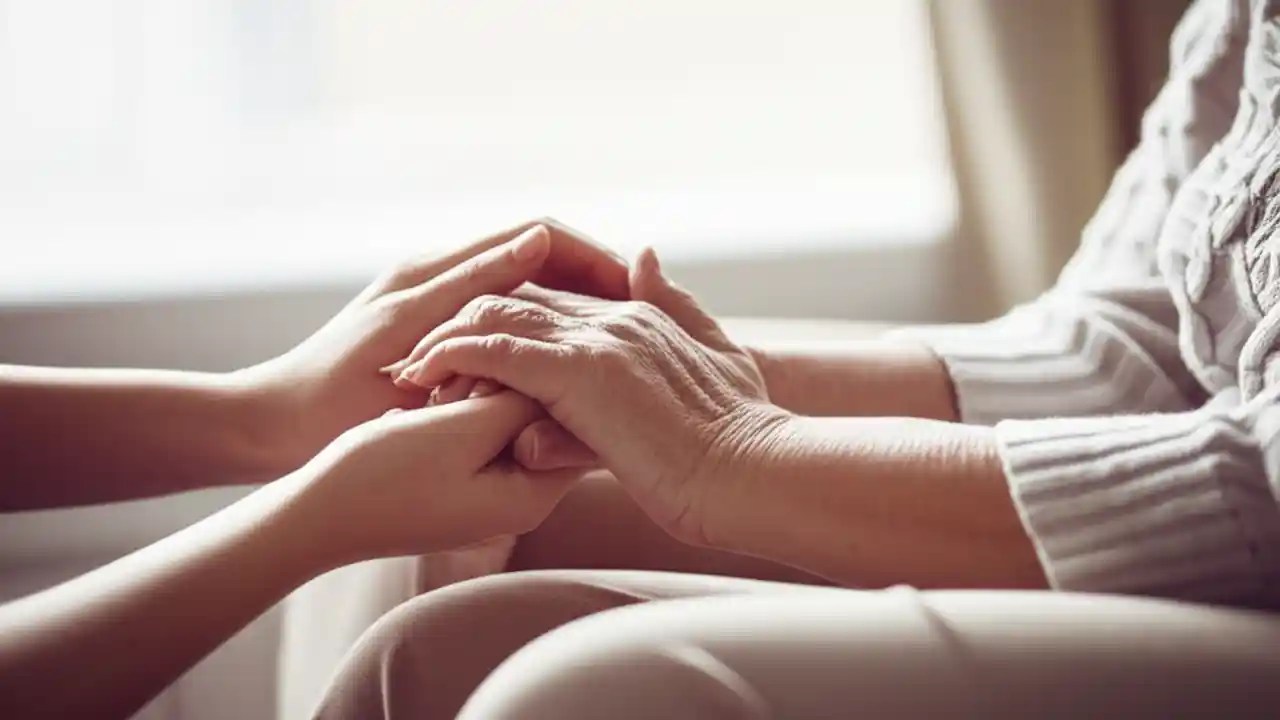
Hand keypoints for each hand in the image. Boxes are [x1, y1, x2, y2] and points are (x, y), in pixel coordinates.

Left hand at [232, 219, 628, 472]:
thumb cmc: (333, 389)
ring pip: (528, 291)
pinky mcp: (438, 342)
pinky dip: (543, 333)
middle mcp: (443, 276)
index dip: (593, 256)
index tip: (635, 286)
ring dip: (573, 303)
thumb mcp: (410, 332)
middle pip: (540, 256)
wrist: (275, 428)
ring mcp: (441, 308)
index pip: (540, 235)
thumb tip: (543, 239)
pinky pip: (508, 325)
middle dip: (593, 278)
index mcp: (440, 269)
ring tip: (619, 338)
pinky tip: (568, 369)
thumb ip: (477, 285)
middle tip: (643, 314)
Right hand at [289, 389, 581, 563]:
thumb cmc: (386, 475)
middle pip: (548, 417)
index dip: (549, 379)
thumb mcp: (462, 428)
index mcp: (535, 495)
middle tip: (462, 384)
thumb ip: (520, 399)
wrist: (316, 511)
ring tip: (439, 392)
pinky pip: (481, 428)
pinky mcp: (464, 477)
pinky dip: (462, 405)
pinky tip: (427, 398)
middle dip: (513, 384)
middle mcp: (523, 498)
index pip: (579, 422)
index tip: (502, 367)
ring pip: (511, 416)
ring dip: (483, 389)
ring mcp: (492, 489)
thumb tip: (560, 373)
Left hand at [390, 249, 787, 544]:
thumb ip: (680, 306)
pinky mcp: (583, 371)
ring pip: (497, 315)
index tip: (460, 350)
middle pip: (514, 298)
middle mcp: (612, 318)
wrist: (753, 475)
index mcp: (638, 318)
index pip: (550, 298)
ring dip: (446, 340)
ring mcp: (597, 340)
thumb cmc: (738, 441)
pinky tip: (424, 378)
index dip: (501, 318)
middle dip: (459, 324)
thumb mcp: (718, 358)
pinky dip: (454, 358)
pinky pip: (498, 349)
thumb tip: (646, 255)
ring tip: (407, 371)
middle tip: (415, 359)